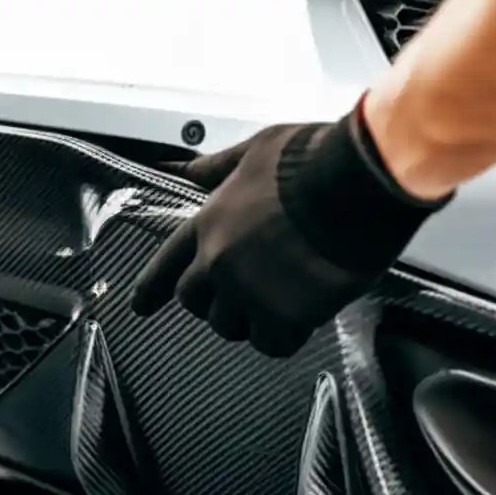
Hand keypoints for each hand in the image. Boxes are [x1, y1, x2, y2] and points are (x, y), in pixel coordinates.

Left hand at [130, 97, 452, 356]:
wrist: (354, 185)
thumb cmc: (311, 161)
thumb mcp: (256, 151)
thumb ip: (219, 167)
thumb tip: (191, 170)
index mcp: (209, 222)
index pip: (167, 263)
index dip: (151, 288)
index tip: (140, 305)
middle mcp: (219, 261)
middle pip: (196, 302)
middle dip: (217, 301)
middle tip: (247, 293)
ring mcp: (249, 292)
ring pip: (232, 327)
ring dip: (253, 319)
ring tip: (284, 297)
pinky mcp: (283, 315)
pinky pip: (272, 344)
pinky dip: (286, 335)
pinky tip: (304, 315)